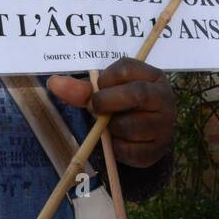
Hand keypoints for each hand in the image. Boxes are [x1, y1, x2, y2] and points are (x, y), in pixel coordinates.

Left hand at [46, 57, 175, 167]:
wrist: (147, 137)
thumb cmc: (124, 106)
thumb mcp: (107, 92)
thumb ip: (83, 88)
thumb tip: (53, 83)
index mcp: (153, 76)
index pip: (127, 68)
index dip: (105, 79)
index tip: (97, 88)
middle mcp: (164, 98)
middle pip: (136, 94)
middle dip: (107, 101)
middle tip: (94, 108)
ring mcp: (164, 125)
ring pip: (130, 125)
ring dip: (111, 127)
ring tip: (110, 125)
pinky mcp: (157, 150)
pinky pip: (129, 149)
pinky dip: (116, 147)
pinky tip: (118, 141)